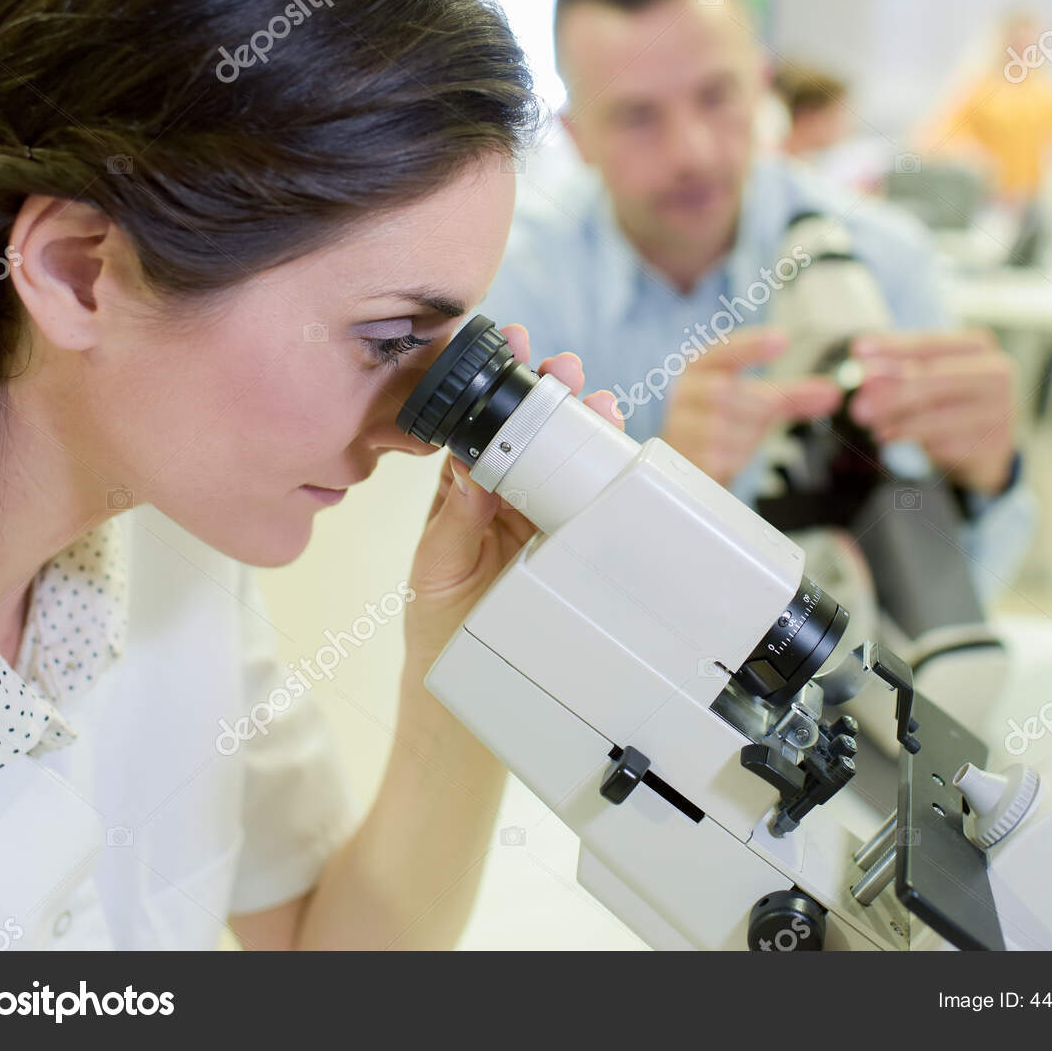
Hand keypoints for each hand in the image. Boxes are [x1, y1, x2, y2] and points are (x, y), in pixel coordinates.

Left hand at [403, 325, 622, 666]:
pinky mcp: (573, 551)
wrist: (468, 700)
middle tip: (564, 369)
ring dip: (585, 428)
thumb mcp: (437, 568)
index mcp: (466, 492)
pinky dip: (606, 478)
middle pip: (534, 436)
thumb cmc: (440, 626)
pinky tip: (613, 453)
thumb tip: (470, 469)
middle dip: (552, 396)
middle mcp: (508, 500)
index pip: (485, 429)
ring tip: (597, 402)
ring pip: (569, 464)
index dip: (500, 390)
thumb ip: (454, 520)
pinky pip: (592, 508)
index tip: (515, 352)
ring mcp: (544, 523)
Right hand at [659, 327, 841, 485]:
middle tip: (765, 415)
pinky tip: (729, 455)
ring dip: (743, 437)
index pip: (724, 350)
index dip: (752, 346)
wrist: (689, 462)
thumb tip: (833, 393)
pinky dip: (733, 458)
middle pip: (725, 390)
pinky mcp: (681, 459)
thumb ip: (793, 396)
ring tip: (740, 439)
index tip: (783, 340)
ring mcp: (679, 426)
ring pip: (721, 427)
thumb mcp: (758, 405)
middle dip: (755, 407)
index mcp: (701, 369)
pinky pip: (716, 457)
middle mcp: (685, 393)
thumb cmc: (723, 425)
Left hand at [847, 329, 1016, 494]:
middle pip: (934, 379)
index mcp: (979, 346)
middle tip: (859, 406)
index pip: (929, 344)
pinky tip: (895, 440)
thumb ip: (898, 365)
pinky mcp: (993, 445)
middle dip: (891, 392)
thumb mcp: (928, 377)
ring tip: (875, 429)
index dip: (891, 348)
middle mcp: (996, 373)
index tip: (858, 352)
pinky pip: (944, 445)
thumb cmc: (951, 402)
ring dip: (898, 424)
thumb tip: (860, 356)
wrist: (988, 447)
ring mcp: (1000, 410)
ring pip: (937, 417)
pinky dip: (915, 445)